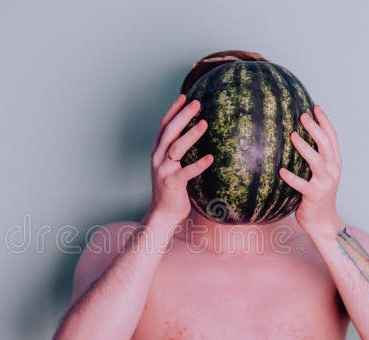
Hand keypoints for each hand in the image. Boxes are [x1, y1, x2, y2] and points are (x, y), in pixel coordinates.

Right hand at [146, 94, 214, 226]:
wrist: (163, 213)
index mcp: (158, 152)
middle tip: (197, 103)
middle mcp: (158, 158)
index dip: (173, 110)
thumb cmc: (172, 188)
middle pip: (169, 132)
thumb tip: (197, 135)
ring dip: (190, 134)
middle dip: (182, 115)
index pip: (164, 126)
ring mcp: (164, 171)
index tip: (184, 96)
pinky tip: (211, 157)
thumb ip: (178, 152)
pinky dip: (199, 164)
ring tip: (204, 123)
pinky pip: (187, 172)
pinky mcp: (173, 184)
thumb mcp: (171, 166)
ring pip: (176, 148)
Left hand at [279, 105, 344, 236]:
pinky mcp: (314, 195)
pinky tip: (280, 171)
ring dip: (304, 147)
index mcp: (334, 163)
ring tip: (292, 135)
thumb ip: (315, 158)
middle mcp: (332, 170)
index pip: (332, 138)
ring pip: (316, 161)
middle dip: (315, 128)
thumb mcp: (321, 174)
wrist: (323, 221)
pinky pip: (302, 185)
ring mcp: (324, 183)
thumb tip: (296, 138)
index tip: (315, 108)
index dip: (324, 122)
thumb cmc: (317, 195)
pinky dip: (291, 178)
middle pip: (325, 144)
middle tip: (302, 116)